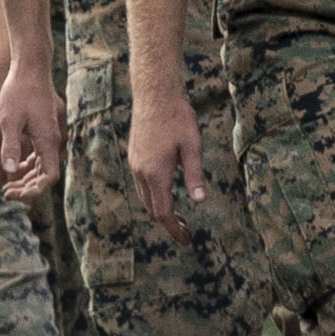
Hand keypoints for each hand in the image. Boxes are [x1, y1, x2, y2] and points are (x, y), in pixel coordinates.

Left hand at [0, 62, 62, 203]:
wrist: (29, 68)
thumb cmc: (18, 92)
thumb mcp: (10, 119)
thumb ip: (11, 146)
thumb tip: (10, 171)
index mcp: (48, 140)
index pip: (48, 178)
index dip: (32, 192)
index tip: (10, 192)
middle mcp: (53, 141)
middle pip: (46, 176)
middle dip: (27, 188)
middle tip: (4, 191)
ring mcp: (51, 135)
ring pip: (43, 167)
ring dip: (27, 178)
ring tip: (8, 183)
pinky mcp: (46, 130)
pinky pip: (41, 155)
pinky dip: (29, 165)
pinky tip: (16, 165)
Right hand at [130, 95, 204, 229]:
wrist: (154, 94)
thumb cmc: (177, 118)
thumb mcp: (192, 147)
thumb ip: (195, 175)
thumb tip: (199, 200)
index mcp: (156, 174)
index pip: (163, 213)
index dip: (174, 230)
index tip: (186, 241)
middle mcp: (141, 172)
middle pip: (152, 208)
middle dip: (168, 222)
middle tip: (185, 231)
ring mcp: (135, 163)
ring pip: (145, 197)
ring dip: (159, 208)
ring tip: (177, 215)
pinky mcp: (134, 155)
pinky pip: (141, 184)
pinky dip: (153, 194)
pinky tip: (166, 190)